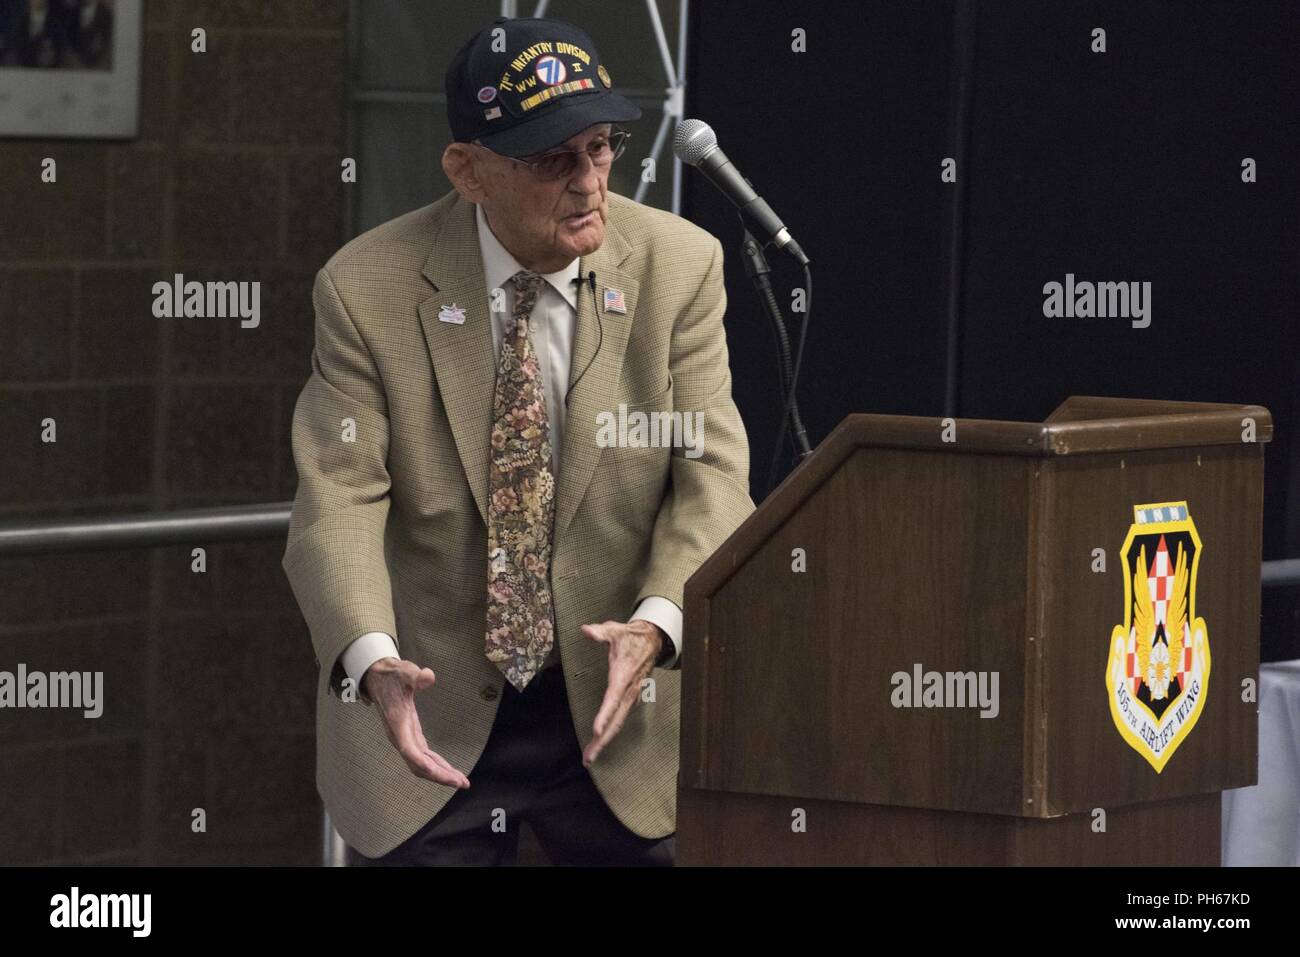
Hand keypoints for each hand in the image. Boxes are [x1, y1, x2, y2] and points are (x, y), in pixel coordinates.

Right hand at [361, 657, 469, 789]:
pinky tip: (449, 770)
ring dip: (440, 774)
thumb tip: (428, 676)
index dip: (421, 762)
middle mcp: (400, 736)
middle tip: (461, 783)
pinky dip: (437, 766)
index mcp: (398, 723)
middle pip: (418, 764)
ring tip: (461, 781)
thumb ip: (415, 675)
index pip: (408, 748)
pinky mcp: (410, 736)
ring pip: (422, 764)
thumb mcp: (403, 671)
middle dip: (439, 775)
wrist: (377, 678)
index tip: (435, 771)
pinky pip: (424, 757)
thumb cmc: (391, 675)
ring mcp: (405, 738)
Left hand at [579, 619, 662, 766]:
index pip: (613, 698)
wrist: (653, 641)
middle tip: (588, 758)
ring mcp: (632, 697)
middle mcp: (629, 691)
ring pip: (618, 723)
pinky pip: (620, 719)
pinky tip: (600, 742)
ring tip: (590, 757)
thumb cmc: (631, 637)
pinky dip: (610, 732)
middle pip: (616, 720)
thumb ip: (601, 632)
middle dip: (602, 741)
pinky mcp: (631, 699)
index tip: (596, 731)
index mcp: (624, 675)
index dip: (605, 715)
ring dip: (604, 741)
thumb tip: (587, 630)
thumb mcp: (616, 630)